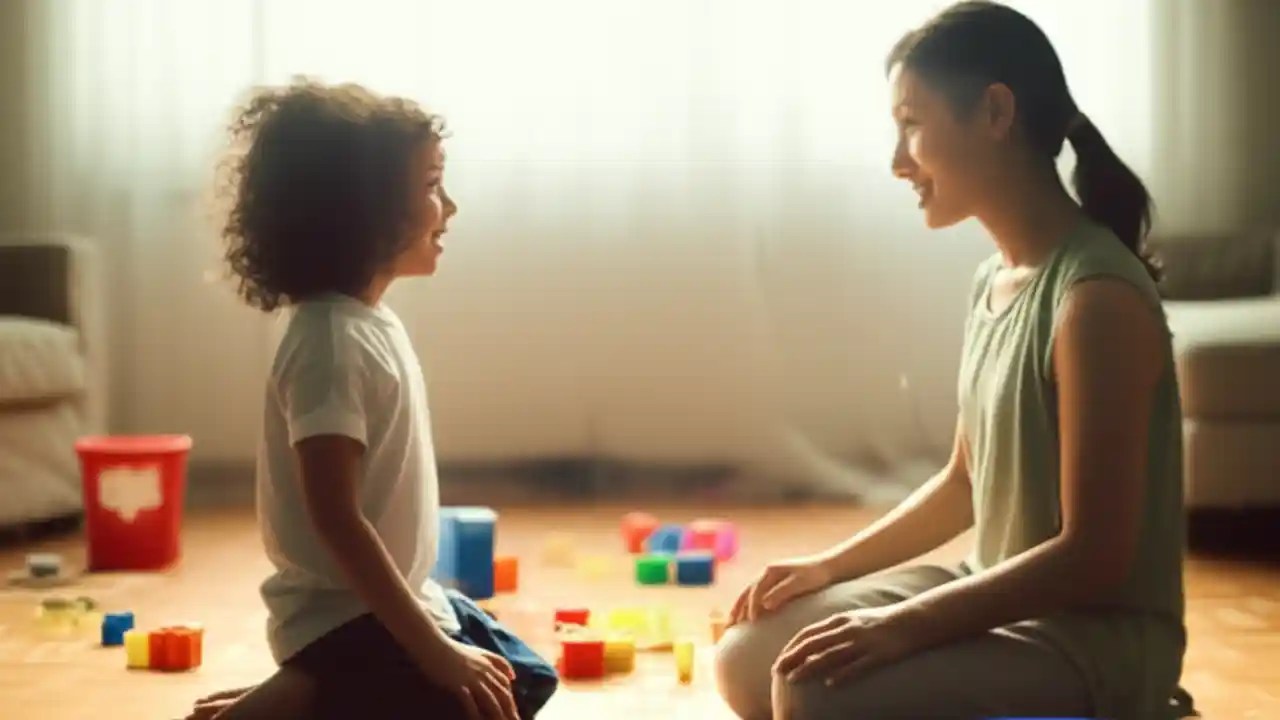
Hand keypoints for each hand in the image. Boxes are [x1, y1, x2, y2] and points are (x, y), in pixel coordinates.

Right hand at [418, 638, 518, 719]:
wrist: (432, 644)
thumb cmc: (452, 649)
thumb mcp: (479, 652)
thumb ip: (496, 662)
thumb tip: (513, 676)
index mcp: (490, 665)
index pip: (505, 685)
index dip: (511, 700)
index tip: (513, 713)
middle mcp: (485, 672)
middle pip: (503, 695)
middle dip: (510, 711)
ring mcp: (473, 679)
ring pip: (491, 701)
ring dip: (498, 716)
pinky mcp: (460, 685)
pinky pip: (472, 704)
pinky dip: (478, 716)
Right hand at [728, 556, 831, 626]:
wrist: (829, 567)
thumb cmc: (817, 576)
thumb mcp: (800, 584)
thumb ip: (782, 593)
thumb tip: (763, 604)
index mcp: (771, 571)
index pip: (755, 591)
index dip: (751, 607)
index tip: (751, 623)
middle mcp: (766, 572)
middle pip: (746, 592)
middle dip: (737, 608)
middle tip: (729, 626)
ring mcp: (769, 576)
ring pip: (749, 593)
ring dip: (740, 607)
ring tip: (733, 622)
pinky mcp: (775, 582)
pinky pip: (756, 594)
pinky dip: (749, 604)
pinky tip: (749, 615)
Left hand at [772, 606, 929, 686]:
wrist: (914, 619)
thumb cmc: (881, 622)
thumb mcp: (853, 620)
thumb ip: (834, 631)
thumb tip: (814, 647)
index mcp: (840, 620)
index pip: (808, 633)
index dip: (791, 647)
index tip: (778, 659)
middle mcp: (848, 629)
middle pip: (813, 644)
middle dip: (792, 658)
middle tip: (776, 671)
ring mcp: (863, 642)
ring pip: (830, 655)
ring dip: (809, 667)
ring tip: (793, 679)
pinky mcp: (879, 654)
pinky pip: (858, 666)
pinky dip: (842, 674)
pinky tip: (830, 684)